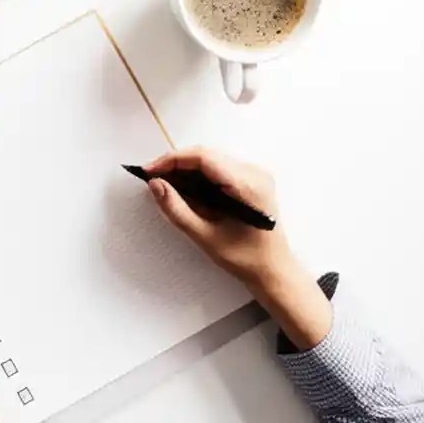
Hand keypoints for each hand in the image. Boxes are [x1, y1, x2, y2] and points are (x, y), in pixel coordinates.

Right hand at [145, 147, 331, 349]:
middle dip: (176, 164)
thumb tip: (155, 184)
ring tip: (166, 185)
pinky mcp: (252, 178)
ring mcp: (256, 174)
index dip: (171, 160)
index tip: (149, 171)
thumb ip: (177, 209)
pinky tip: (186, 188)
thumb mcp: (205, 236)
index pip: (203, 157)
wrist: (273, 268)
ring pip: (210, 159)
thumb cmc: (245, 257)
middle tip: (153, 179)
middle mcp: (255, 173)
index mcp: (247, 185)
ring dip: (186, 169)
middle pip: (206, 154)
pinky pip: (219, 166)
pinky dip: (198, 174)